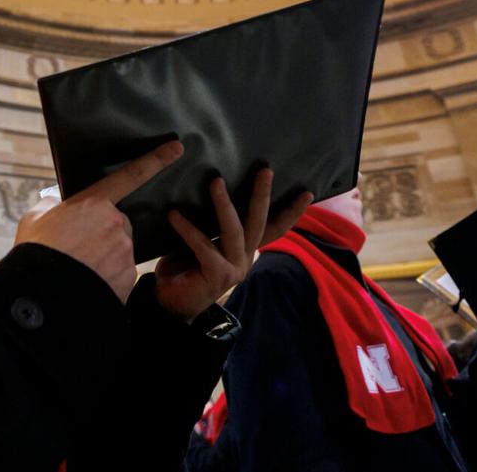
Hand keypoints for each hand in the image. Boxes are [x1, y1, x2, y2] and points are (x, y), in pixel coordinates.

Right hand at [14, 141, 182, 302]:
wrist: (41, 295)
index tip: (177, 148)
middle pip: (117, 223)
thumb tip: (56, 206)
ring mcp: (124, 250)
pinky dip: (107, 276)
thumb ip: (52, 205)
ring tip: (79, 268)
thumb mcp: (36, 217)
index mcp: (94, 203)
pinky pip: (121, 272)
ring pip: (119, 248)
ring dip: (104, 256)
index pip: (131, 175)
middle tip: (78, 249)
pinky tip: (88, 282)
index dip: (157, 160)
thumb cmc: (37, 252)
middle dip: (103, 233)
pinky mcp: (128, 276)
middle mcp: (115, 223)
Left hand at [154, 167, 313, 321]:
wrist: (169, 305)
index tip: (307, 192)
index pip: (274, 228)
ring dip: (224, 204)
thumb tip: (213, 184)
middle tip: (265, 170)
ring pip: (235, 230)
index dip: (291, 212)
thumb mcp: (203, 242)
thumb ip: (213, 224)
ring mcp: (234, 268)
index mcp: (245, 250)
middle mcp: (245, 258)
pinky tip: (174, 215)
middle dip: (263, 195)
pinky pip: (204, 245)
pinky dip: (188, 228)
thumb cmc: (183, 268)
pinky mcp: (218, 275)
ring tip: (216, 181)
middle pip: (260, 223)